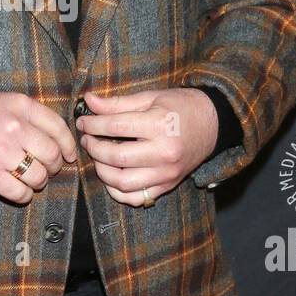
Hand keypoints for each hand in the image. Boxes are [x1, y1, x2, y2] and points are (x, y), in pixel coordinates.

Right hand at [0, 91, 77, 202]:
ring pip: (39, 176)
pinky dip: (23, 195)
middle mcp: (14, 127)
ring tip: (31, 179)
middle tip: (47, 169)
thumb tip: (58, 139)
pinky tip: (18, 190)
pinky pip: (19, 192)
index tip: (69, 155)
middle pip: (52, 155)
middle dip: (54, 166)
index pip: (58, 128)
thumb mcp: (2, 101)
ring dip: (39, 182)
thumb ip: (28, 115)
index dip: (68, 145)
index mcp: (20, 105)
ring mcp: (2, 151)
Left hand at [75, 87, 217, 205]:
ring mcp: (166, 173)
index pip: (115, 127)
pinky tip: (111, 177)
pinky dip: (118, 192)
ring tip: (97, 157)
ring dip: (102, 171)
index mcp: (159, 125)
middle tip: (86, 139)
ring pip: (122, 182)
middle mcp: (164, 153)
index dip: (92, 124)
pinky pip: (136, 198)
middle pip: (116, 157)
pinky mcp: (168, 185)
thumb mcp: (151, 98)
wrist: (213, 124)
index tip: (83, 121)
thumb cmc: (181, 107)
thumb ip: (118, 102)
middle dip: (93, 148)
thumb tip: (89, 100)